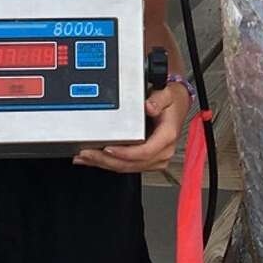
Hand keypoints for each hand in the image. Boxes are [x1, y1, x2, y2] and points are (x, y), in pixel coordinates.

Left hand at [75, 79, 192, 176]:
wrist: (177, 106)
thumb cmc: (171, 102)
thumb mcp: (166, 95)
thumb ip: (158, 99)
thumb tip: (149, 106)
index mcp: (167, 137)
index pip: (144, 152)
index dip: (123, 153)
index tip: (107, 149)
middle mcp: (162, 151)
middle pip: (131, 164)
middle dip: (106, 161)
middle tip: (87, 154)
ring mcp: (156, 158)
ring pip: (127, 167)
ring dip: (104, 164)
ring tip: (85, 157)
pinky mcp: (148, 160)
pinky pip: (127, 165)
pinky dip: (109, 163)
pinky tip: (95, 159)